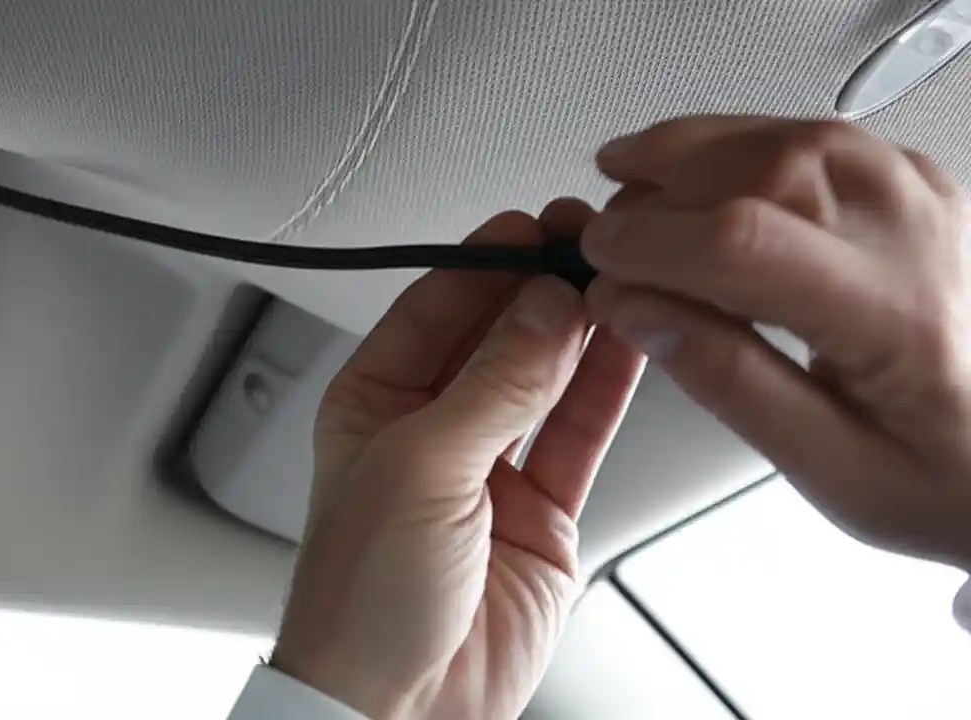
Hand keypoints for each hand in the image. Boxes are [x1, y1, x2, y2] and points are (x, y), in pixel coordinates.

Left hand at [270, 203, 643, 719]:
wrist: (401, 707)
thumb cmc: (363, 601)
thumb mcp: (421, 469)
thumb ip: (492, 385)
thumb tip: (543, 309)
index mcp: (374, 402)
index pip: (437, 307)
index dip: (488, 263)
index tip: (537, 228)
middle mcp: (432, 427)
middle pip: (497, 336)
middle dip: (541, 290)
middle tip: (593, 247)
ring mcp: (491, 469)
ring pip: (546, 378)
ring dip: (582, 331)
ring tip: (624, 281)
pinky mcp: (541, 511)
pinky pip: (579, 434)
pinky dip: (606, 390)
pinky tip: (630, 345)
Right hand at [582, 116, 970, 568]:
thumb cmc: (944, 470)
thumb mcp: (830, 469)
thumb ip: (728, 384)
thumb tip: (636, 312)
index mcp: (898, 317)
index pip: (746, 245)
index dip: (651, 244)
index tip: (597, 264)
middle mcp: (916, 235)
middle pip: (760, 171)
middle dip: (659, 197)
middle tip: (605, 241)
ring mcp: (917, 196)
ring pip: (777, 138)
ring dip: (684, 157)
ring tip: (628, 192)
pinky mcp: (905, 181)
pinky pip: (804, 135)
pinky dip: (729, 146)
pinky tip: (689, 175)